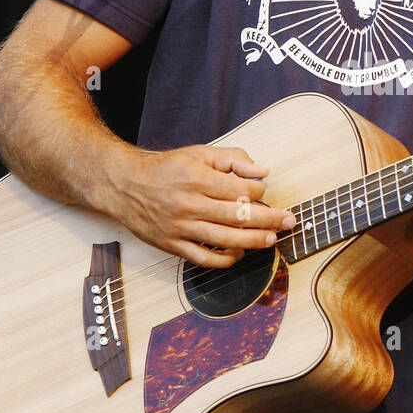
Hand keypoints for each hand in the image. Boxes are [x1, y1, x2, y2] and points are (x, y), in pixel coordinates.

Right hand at [104, 142, 296, 267]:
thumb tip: (263, 172)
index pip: (240, 189)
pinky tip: (239, 254)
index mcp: (197, 178)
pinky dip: (225, 259)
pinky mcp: (172, 245)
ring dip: (253, 241)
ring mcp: (179, 227)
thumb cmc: (166, 168)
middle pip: (238, 217)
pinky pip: (203, 259)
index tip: (264, 190)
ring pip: (224, 240)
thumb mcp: (199, 153)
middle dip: (269, 219)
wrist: (123, 185)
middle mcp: (188, 204)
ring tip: (271, 240)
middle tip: (289, 221)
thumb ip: (233, 159)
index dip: (260, 190)